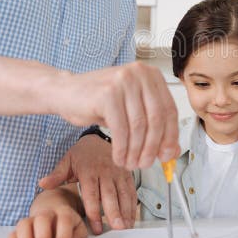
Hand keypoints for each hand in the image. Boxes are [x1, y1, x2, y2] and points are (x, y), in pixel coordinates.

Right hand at [7, 205, 86, 237]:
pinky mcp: (19, 229)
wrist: (54, 211)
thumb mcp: (78, 230)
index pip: (64, 221)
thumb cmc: (68, 226)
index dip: (63, 237)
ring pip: (24, 225)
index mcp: (64, 212)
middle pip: (42, 220)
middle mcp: (46, 213)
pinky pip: (12, 234)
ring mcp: (31, 219)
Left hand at [39, 135, 136, 233]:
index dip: (94, 212)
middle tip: (117, 229)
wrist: (101, 137)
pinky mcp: (127, 175)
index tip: (96, 228)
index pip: (92, 195)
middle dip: (114, 213)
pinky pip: (131, 191)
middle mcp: (105, 173)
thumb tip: (42, 184)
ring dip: (126, 212)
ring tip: (126, 228)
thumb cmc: (83, 153)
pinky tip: (131, 219)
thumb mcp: (67, 160)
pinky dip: (133, 206)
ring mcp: (118, 174)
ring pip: (123, 194)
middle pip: (110, 196)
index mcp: (89, 171)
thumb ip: (56, 175)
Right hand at [53, 62, 178, 168]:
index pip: (169, 110)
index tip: (166, 155)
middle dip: (152, 147)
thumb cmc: (99, 101)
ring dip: (136, 151)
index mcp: (151, 74)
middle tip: (146, 164)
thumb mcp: (131, 110)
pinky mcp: (108, 94)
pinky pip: (121, 130)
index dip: (170, 137)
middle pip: (156, 119)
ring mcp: (123, 81)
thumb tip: (172, 151)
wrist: (64, 92)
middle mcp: (139, 73)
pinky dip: (121, 149)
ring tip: (130, 163)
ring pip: (139, 126)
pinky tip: (119, 157)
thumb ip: (153, 127)